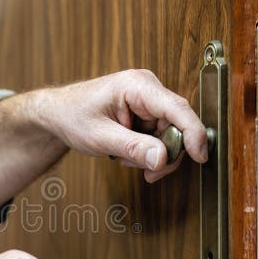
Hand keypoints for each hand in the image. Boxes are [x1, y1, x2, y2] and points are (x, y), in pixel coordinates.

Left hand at [31, 69, 207, 181]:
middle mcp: (147, 88)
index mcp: (136, 85)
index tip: (200, 156)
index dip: (193, 133)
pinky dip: (147, 151)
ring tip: (125, 159)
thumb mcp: (100, 137)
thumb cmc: (72, 116)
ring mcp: (148, 100)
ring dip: (153, 154)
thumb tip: (162, 158)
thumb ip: (132, 147)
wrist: (57, 113)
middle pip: (178, 125)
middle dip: (165, 153)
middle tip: (148, 172)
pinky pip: (160, 136)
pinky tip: (126, 154)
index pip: (177, 108)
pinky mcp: (147, 111)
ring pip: (170, 134)